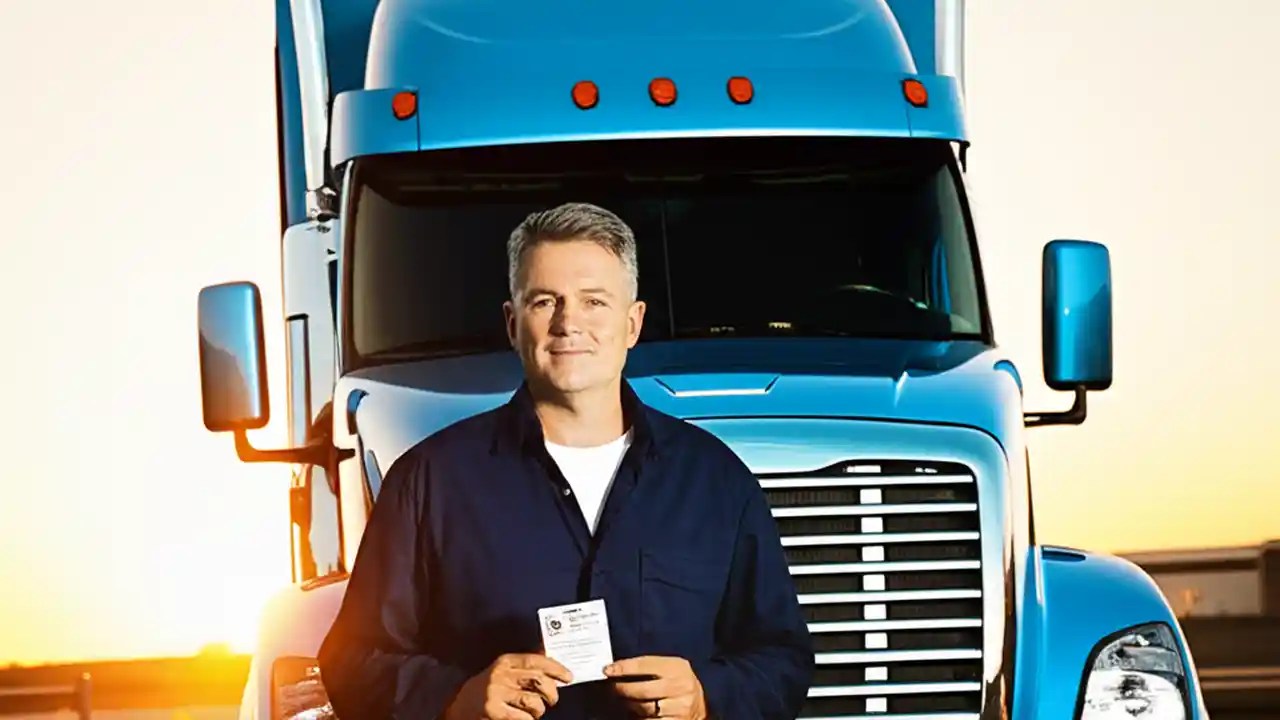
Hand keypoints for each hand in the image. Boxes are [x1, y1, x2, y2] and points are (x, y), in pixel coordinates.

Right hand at [444, 653, 573, 719]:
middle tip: (552, 699)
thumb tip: (553, 663)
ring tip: (534, 712)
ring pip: (534, 702)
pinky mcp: (493, 712)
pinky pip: (523, 718)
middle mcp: (500, 675)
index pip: (536, 660)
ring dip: (539, 710)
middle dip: (552, 692)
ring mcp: (496, 694)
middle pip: (539, 681)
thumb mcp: (503, 672)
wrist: (458, 707)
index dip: (556, 668)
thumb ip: (525, 667)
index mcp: (505, 662)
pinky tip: (522, 718)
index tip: (568, 677)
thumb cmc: (487, 689)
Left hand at [603, 656, 706, 718]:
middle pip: (642, 690)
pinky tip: (636, 713)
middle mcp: (680, 687)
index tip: (608, 670)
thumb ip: (650, 666)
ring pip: (644, 708)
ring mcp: (679, 707)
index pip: (645, 665)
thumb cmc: (680, 682)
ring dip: (629, 705)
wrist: (703, 703)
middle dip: (622, 689)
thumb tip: (618, 668)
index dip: (624, 668)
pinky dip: (639, 718)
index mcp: (677, 668)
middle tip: (613, 688)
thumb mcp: (671, 667)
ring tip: (625, 700)